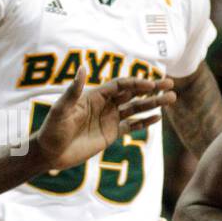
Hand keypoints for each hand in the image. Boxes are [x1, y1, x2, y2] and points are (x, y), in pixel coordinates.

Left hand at [36, 68, 175, 170]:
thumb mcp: (61, 109)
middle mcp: (105, 105)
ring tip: (171, 99)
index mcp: (94, 96)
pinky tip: (158, 118)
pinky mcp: (112, 134)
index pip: (120, 86)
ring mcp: (110, 119)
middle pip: (133, 93)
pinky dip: (144, 122)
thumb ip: (74, 90)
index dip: (136, 83)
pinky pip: (132, 126)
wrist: (50, 153)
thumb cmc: (52, 129)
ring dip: (153, 104)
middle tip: (170, 84)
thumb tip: (82, 67)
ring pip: (136, 109)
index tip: (151, 84)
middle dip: (152, 89)